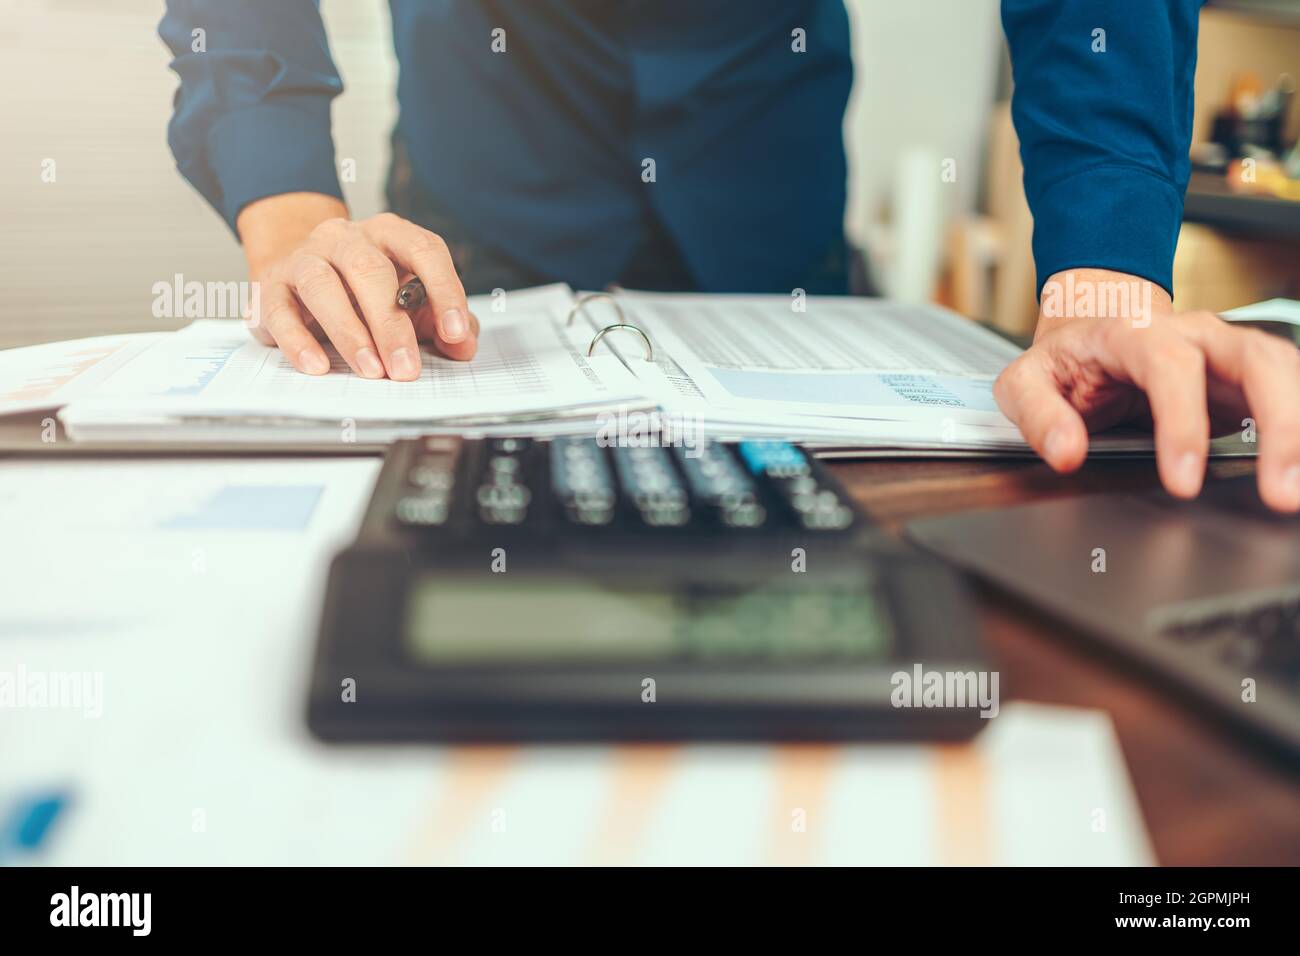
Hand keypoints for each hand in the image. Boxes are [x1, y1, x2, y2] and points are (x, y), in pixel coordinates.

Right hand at [237, 195, 477, 379]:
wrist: (300, 275)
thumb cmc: (365, 292)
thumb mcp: (410, 303)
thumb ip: (441, 321)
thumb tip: (462, 344)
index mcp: (390, 234)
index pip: (424, 250)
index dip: (443, 290)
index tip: (454, 332)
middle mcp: (346, 237)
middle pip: (370, 269)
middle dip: (391, 324)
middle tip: (405, 368)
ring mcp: (305, 257)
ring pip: (322, 284)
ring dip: (349, 332)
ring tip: (370, 370)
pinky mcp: (270, 285)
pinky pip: (279, 310)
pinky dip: (298, 341)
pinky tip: (318, 365)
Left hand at [994, 269, 1299, 511]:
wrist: (1094, 324)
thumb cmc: (1066, 357)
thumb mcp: (1026, 381)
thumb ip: (1038, 415)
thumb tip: (1065, 453)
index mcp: (1136, 333)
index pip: (1173, 368)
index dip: (1184, 424)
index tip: (1184, 482)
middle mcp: (1195, 334)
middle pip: (1256, 361)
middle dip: (1280, 424)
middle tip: (1279, 490)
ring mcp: (1227, 352)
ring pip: (1284, 372)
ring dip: (1299, 430)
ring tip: (1294, 491)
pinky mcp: (1245, 378)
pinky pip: (1287, 393)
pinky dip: (1296, 429)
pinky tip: (1296, 468)